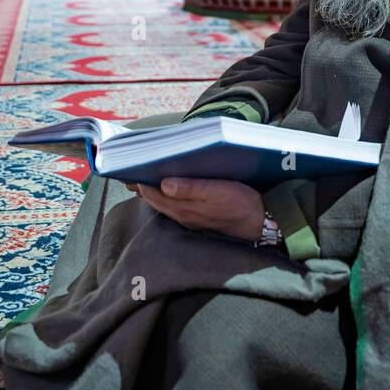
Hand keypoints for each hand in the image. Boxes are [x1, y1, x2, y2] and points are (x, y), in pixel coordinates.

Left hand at [125, 177, 265, 242]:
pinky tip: (167, 188)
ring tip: (144, 178)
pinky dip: (166, 196)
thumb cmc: (240, 203)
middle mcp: (182, 216)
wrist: (260, 222)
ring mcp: (190, 218)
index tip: (129, 167)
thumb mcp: (216, 191)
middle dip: (142, 187)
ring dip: (153, 192)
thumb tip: (163, 184)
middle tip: (130, 171)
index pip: (153, 195)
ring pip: (163, 205)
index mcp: (183, 208)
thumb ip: (190, 188)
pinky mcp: (198, 217)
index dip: (140, 182)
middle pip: (154, 201)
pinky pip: (174, 206)